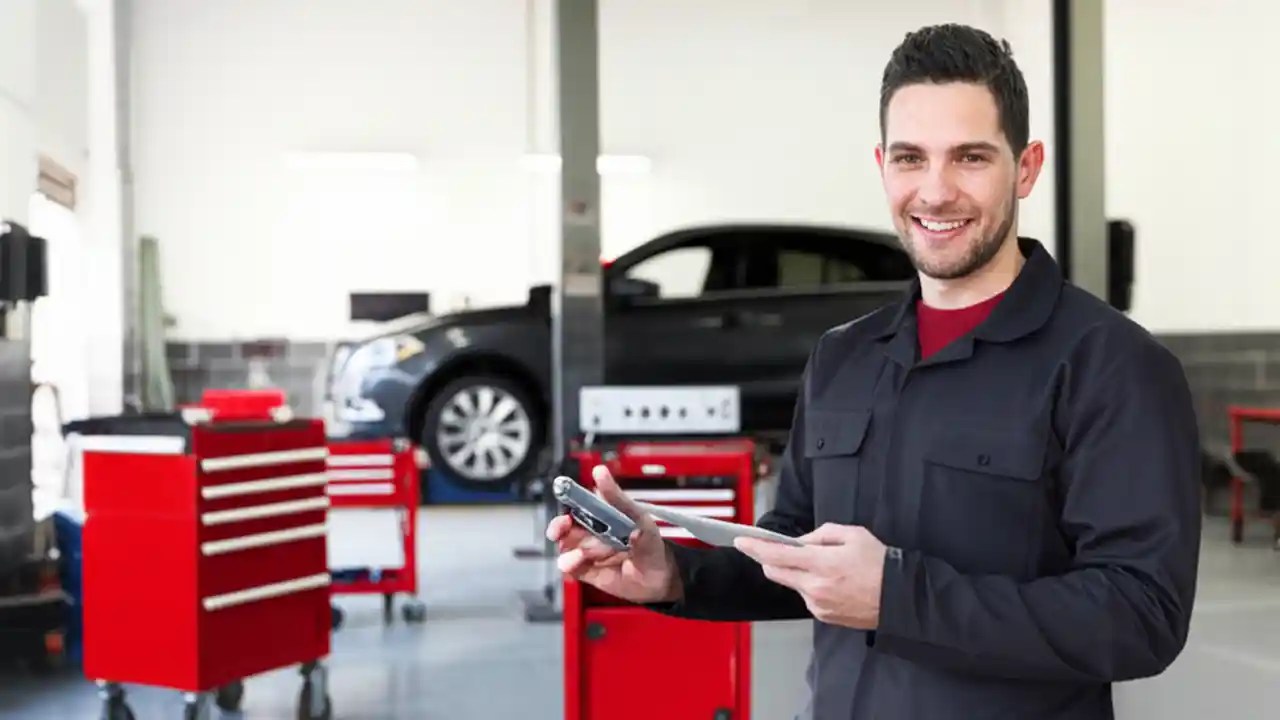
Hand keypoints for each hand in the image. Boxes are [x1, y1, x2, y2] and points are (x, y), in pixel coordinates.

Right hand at [546, 464, 681, 603]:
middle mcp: (591, 531)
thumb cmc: (650, 542)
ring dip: (569, 548)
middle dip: (559, 525)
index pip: (579, 502)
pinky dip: (570, 564)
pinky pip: (570, 566)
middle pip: (565, 524)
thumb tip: (601, 474)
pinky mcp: (587, 570)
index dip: (568, 498)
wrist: (659, 577)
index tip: (564, 495)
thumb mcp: (638, 516)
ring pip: (566, 546)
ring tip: (582, 553)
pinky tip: (578, 562)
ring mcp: (588, 551)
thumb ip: (618, 497)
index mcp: (602, 514)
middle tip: (563, 527)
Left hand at [733, 522, 886, 628]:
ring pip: (792, 584)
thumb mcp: (852, 535)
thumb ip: (820, 534)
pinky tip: (832, 582)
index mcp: (821, 563)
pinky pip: (807, 597)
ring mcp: (818, 604)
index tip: (740, 541)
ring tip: (824, 566)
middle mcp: (815, 586)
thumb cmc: (880, 563)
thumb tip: (799, 542)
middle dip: (769, 559)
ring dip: (796, 573)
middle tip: (774, 549)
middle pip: (775, 572)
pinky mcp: (824, 616)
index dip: (754, 547)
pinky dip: (810, 586)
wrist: (901, 598)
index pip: (776, 555)